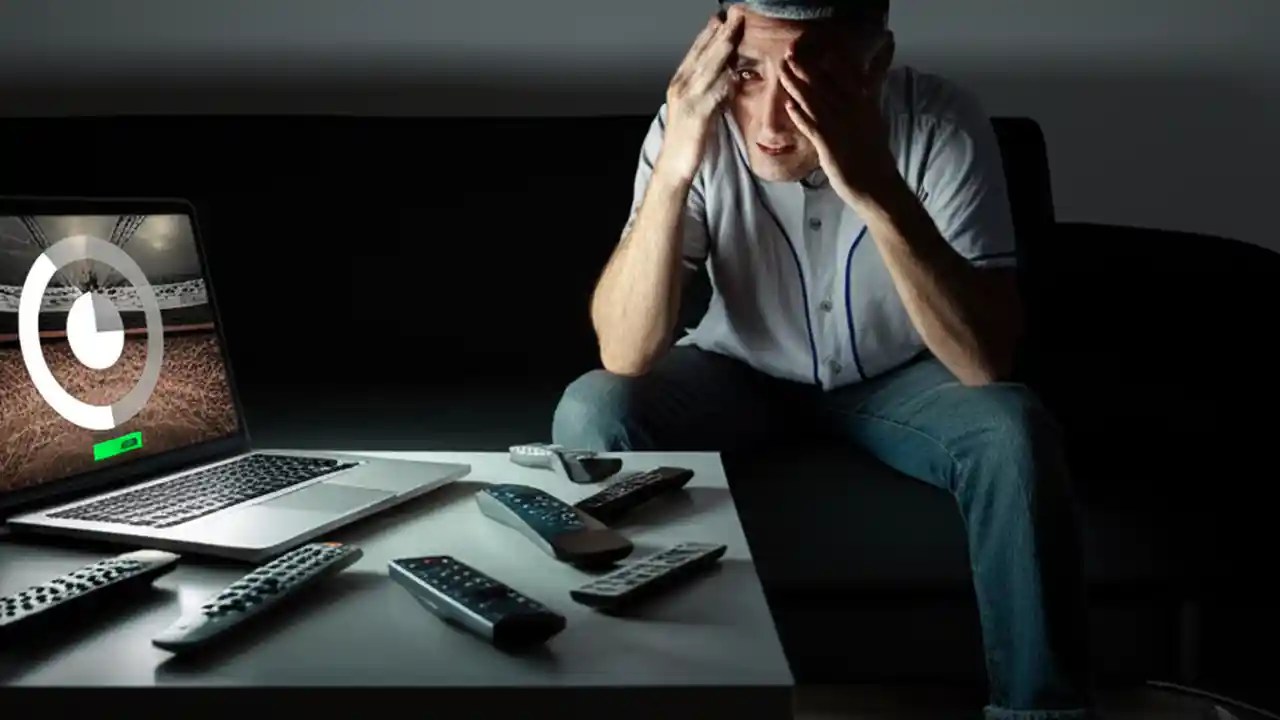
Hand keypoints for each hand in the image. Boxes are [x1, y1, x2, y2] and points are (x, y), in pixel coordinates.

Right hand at [657, 7, 745, 183]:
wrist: (674, 164)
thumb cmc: (689, 138)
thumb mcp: (701, 107)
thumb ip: (713, 89)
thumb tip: (731, 75)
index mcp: (680, 83)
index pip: (696, 52)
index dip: (709, 34)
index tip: (723, 17)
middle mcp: (681, 87)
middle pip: (702, 55)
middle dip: (719, 34)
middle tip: (734, 16)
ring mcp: (687, 100)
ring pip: (707, 68)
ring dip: (721, 49)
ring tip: (734, 32)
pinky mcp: (696, 115)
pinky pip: (712, 94)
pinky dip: (723, 81)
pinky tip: (733, 70)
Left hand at [779, 44, 898, 207]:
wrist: (877, 185)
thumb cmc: (874, 154)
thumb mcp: (874, 118)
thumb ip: (868, 95)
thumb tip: (869, 76)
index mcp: (864, 102)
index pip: (845, 75)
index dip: (827, 61)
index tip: (811, 50)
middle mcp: (852, 110)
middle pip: (825, 85)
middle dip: (805, 69)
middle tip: (789, 55)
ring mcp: (840, 126)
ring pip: (814, 102)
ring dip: (796, 86)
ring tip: (782, 72)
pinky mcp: (828, 144)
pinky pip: (811, 126)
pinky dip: (799, 115)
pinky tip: (788, 106)